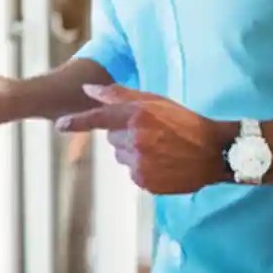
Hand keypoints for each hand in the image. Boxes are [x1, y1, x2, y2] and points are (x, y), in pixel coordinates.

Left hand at [55, 84, 230, 194]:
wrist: (213, 152)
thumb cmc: (184, 121)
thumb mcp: (155, 100)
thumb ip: (119, 94)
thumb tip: (88, 89)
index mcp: (136, 116)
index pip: (98, 118)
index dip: (76, 121)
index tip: (60, 125)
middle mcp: (134, 141)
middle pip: (112, 138)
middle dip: (125, 134)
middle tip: (151, 131)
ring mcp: (139, 164)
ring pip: (122, 156)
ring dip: (134, 151)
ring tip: (160, 147)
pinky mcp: (145, 182)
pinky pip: (133, 173)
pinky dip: (143, 168)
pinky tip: (163, 162)